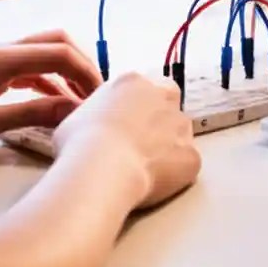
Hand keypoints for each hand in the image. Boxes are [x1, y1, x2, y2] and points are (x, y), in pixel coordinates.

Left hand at [0, 30, 102, 150]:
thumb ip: (30, 113)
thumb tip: (72, 109)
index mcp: (0, 58)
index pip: (59, 53)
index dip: (86, 72)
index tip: (100, 98)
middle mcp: (2, 51)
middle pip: (57, 43)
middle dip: (83, 65)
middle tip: (97, 95)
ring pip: (47, 54)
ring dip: (69, 74)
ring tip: (83, 103)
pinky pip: (33, 69)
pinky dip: (52, 82)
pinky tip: (58, 104)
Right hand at [53, 72, 200, 208]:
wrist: (101, 169)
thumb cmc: (80, 143)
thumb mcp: (75, 117)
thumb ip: (94, 114)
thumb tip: (94, 126)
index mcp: (132, 82)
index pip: (143, 87)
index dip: (136, 106)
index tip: (127, 123)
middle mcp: (163, 98)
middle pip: (169, 103)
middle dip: (159, 119)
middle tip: (139, 142)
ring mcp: (181, 126)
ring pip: (181, 134)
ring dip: (168, 146)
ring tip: (142, 167)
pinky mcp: (192, 156)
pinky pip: (186, 163)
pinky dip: (174, 174)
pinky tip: (152, 183)